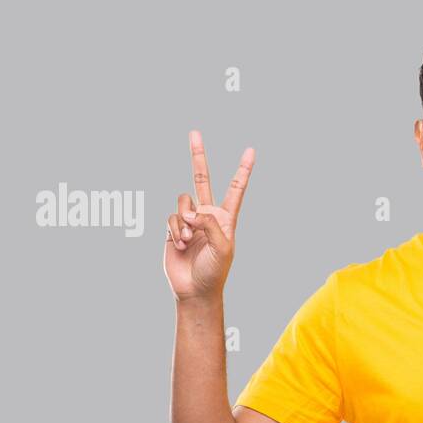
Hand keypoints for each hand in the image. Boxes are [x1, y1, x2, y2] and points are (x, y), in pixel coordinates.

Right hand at [164, 130, 254, 301]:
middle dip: (197, 156)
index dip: (243, 171)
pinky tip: (180, 245)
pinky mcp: (174, 228)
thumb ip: (210, 224)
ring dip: (184, 220)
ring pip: (182, 202)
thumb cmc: (214, 272)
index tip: (250, 151)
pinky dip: (175, 231)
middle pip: (202, 178)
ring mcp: (190, 221)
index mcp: (226, 218)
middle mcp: (208, 215)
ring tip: (189, 240)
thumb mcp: (222, 248)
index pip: (236, 189)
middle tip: (194, 132)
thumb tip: (191, 212)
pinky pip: (171, 219)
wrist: (194, 289)